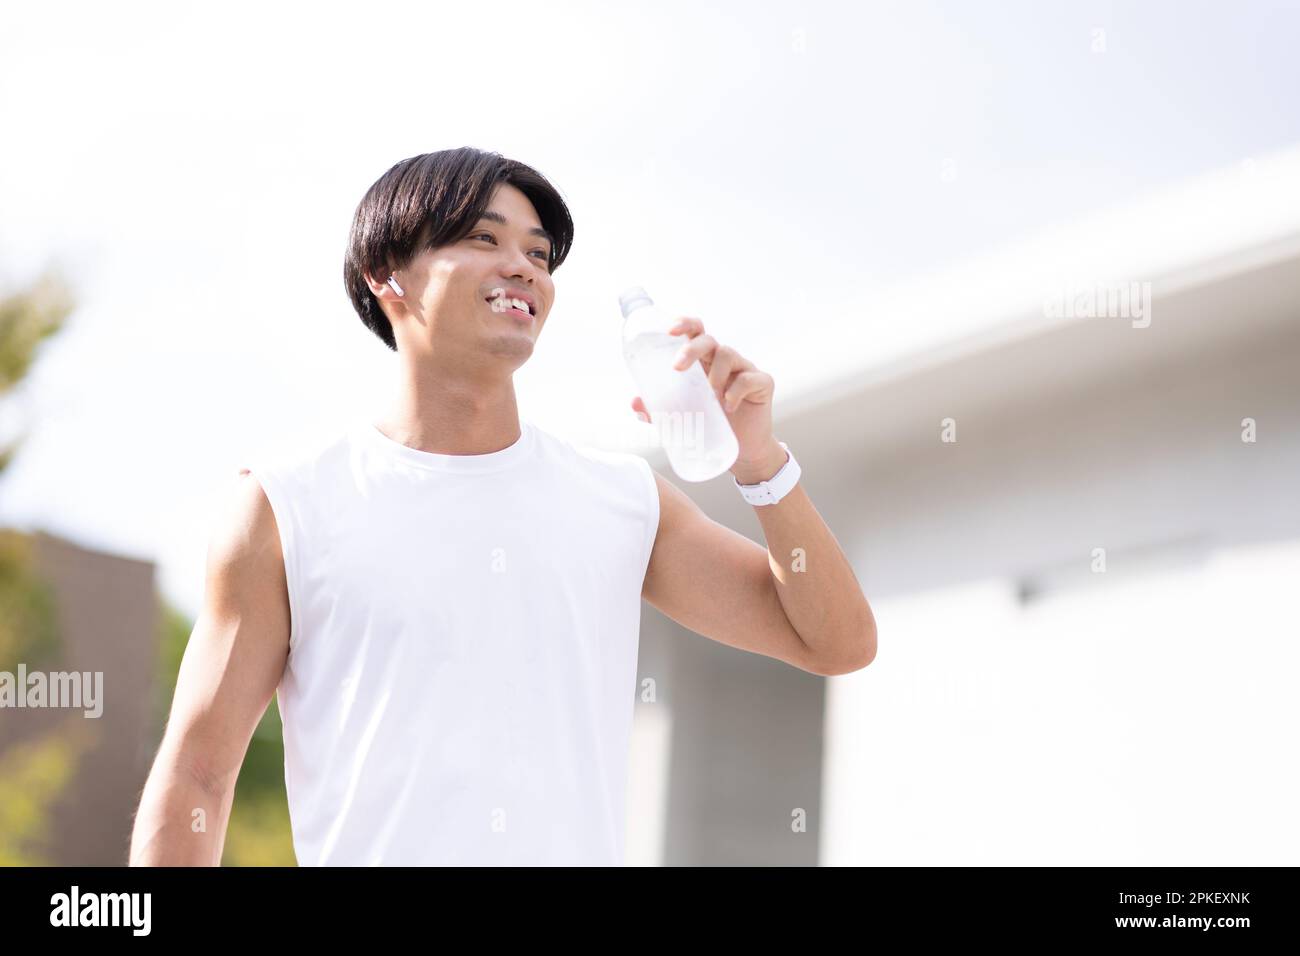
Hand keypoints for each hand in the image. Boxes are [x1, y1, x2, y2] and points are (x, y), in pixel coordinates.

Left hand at [631, 316, 784, 480]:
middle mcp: (723, 361)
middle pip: (708, 340)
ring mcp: (744, 370)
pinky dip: (736, 392)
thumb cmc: (711, 428)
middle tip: (677, 367)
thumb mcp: (681, 420)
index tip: (669, 330)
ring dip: (714, 373)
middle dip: (691, 348)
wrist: (743, 453)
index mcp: (703, 363)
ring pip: (728, 354)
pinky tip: (728, 407)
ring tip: (711, 396)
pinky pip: (749, 378)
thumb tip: (635, 402)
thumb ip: (659, 410)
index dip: (684, 325)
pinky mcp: (762, 383)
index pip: (694, 334)